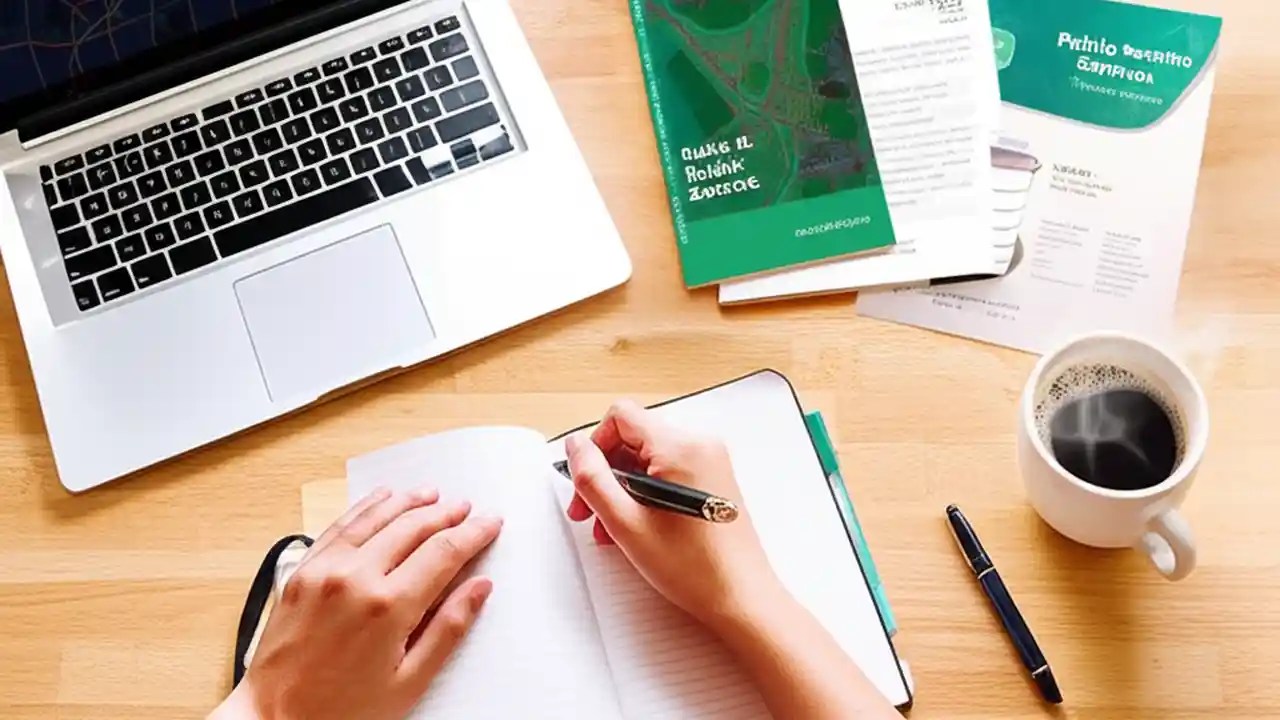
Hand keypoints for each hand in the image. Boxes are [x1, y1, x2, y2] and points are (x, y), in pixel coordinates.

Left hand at [211, 488, 501, 719]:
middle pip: (413, 527)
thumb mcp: (409, 682)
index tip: (488, 523)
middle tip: (465, 508)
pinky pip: (339, 526)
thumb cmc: (340, 712)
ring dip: (408, 502)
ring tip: (431, 494)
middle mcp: (355, 579)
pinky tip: (380, 500)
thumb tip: (478, 589)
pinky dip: (365, 508)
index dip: (473, 533)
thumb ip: (448, 629)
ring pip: (375, 518)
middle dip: (445, 514)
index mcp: (388, 607)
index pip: (444, 552)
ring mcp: (324, 571)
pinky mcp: (301, 572)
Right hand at [565, 401, 784, 630]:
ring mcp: (711, 462)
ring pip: (649, 458)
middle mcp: (700, 445)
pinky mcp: (714, 480)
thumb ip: (593, 479)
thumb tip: (576, 447)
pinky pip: (669, 471)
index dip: (594, 446)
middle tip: (588, 511)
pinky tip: (635, 526)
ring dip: (623, 487)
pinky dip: (646, 492)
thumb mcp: (627, 523)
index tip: (584, 479)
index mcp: (680, 448)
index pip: (621, 416)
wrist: (742, 598)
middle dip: (606, 473)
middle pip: (634, 437)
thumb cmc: (695, 568)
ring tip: (610, 528)